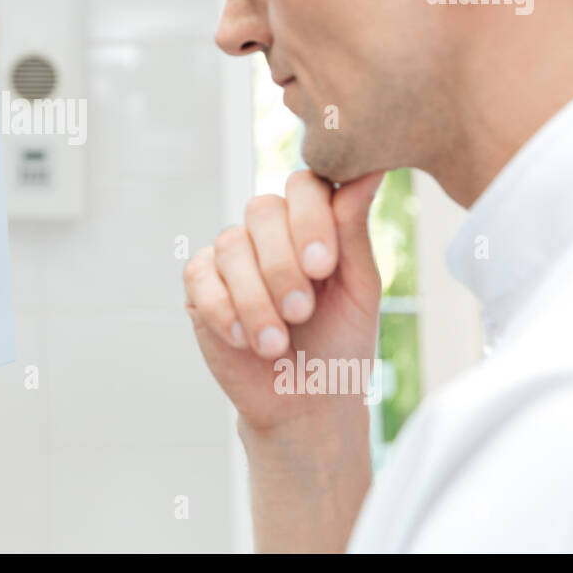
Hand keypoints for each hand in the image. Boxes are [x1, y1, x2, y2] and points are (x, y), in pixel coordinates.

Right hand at [183, 169, 385, 431]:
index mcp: (312, 222)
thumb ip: (354, 228)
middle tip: (302, 313)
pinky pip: (200, 276)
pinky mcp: (199, 285)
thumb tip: (373, 167)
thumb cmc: (341, 343)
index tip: (323, 268)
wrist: (305, 405)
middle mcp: (269, 232)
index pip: (303, 185)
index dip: (309, 219)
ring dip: (256, 299)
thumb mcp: (359, 288)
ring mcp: (231, 256)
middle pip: (262, 210)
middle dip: (283, 266)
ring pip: (231, 246)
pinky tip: (244, 340)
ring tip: (276, 344)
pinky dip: (223, 310)